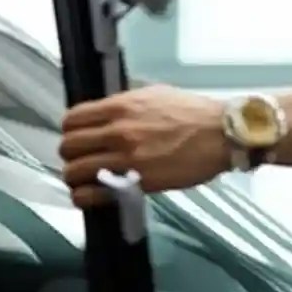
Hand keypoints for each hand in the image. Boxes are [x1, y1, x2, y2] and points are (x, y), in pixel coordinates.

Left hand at [59, 84, 229, 207]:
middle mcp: (117, 132)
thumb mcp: (156, 95)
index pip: (72, 119)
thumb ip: (127, 104)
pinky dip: (85, 197)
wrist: (223, 134)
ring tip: (85, 180)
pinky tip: (90, 196)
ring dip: (75, 177)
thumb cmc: (194, 113)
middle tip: (81, 159)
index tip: (79, 136)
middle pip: (68, 146)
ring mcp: (125, 159)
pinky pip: (93, 194)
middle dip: (71, 154)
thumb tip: (108, 114)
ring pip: (74, 171)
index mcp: (120, 107)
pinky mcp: (136, 183)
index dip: (71, 130)